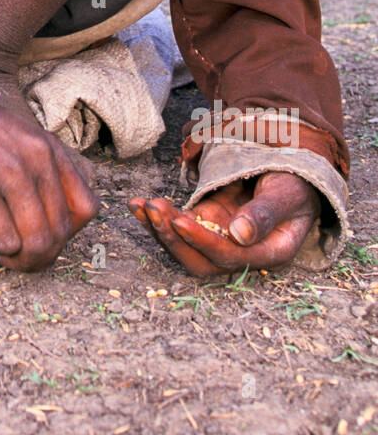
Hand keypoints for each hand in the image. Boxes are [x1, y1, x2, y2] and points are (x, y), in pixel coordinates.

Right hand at [0, 103, 98, 270]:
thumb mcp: (32, 143)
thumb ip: (49, 176)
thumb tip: (55, 225)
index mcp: (55, 152)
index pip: (86, 207)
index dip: (71, 233)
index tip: (51, 237)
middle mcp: (39, 161)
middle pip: (61, 230)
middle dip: (45, 256)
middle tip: (27, 260)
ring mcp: (11, 172)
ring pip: (38, 238)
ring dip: (25, 260)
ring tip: (11, 258)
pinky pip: (4, 235)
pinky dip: (3, 249)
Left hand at [129, 172, 319, 277]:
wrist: (292, 173)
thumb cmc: (296, 184)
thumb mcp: (287, 193)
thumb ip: (266, 213)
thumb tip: (239, 235)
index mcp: (270, 252)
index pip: (231, 257)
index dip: (204, 242)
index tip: (180, 221)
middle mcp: (242, 254)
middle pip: (202, 261)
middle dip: (173, 239)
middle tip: (153, 210)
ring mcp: (221, 241)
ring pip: (185, 247)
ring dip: (160, 229)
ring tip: (140, 205)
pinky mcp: (207, 225)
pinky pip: (179, 228)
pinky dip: (158, 218)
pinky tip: (138, 204)